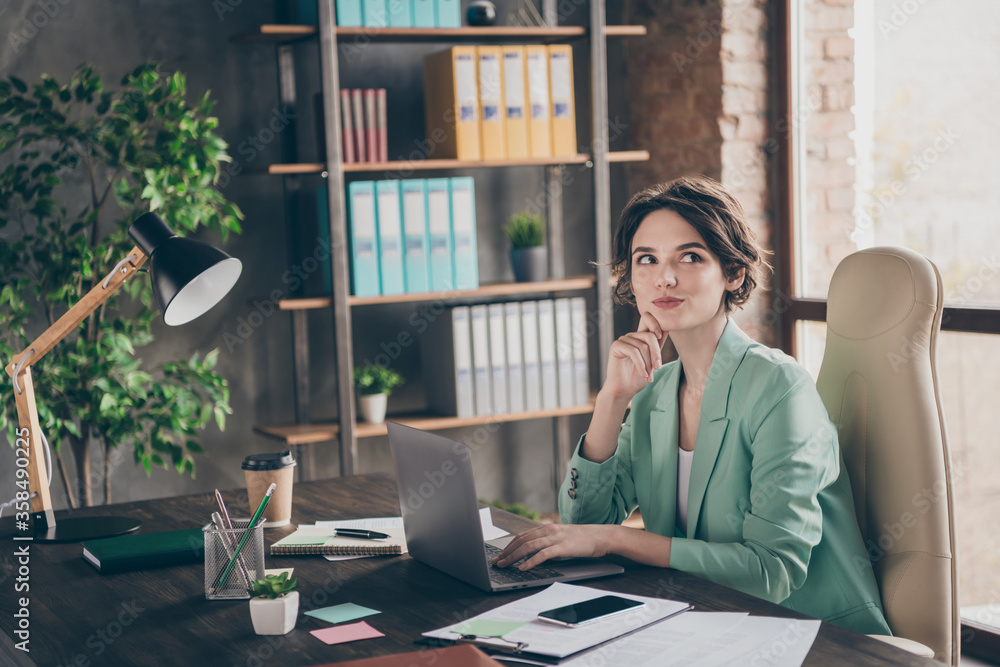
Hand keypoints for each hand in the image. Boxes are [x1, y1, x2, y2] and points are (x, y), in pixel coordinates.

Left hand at [490, 524, 611, 570]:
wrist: (602, 536)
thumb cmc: (583, 539)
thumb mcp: (562, 538)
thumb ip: (548, 543)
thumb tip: (534, 554)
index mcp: (547, 528)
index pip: (522, 536)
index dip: (508, 545)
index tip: (499, 555)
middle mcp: (549, 530)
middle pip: (521, 540)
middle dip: (506, 552)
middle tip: (497, 562)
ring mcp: (556, 538)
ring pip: (529, 546)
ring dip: (514, 556)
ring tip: (505, 565)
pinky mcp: (563, 547)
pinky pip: (543, 554)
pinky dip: (531, 561)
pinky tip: (523, 568)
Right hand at [603, 311, 667, 399]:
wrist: (625, 390)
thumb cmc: (639, 377)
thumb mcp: (653, 361)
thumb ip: (657, 346)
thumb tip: (667, 329)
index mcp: (641, 337)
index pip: (647, 318)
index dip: (656, 322)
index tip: (660, 337)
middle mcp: (632, 336)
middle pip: (649, 335)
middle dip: (656, 353)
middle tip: (657, 367)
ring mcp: (623, 340)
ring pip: (642, 345)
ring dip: (647, 363)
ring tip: (648, 375)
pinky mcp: (616, 346)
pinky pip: (633, 351)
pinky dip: (640, 364)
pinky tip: (642, 374)